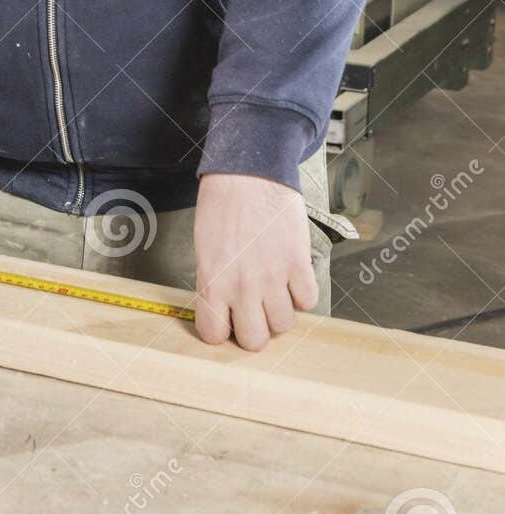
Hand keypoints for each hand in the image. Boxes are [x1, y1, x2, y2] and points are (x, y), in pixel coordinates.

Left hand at [193, 172, 318, 349]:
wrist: (249, 173)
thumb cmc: (223, 203)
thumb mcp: (204, 247)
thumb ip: (214, 282)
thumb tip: (223, 307)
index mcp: (213, 281)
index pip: (214, 334)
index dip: (221, 330)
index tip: (227, 320)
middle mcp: (242, 286)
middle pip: (255, 340)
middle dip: (255, 328)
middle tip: (255, 310)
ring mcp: (273, 277)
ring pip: (284, 325)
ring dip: (280, 312)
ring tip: (275, 291)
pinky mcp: (298, 264)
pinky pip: (308, 300)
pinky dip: (302, 293)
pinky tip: (292, 277)